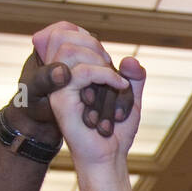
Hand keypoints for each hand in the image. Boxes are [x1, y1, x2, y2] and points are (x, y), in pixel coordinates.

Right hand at [7, 22, 130, 143]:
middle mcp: (59, 78)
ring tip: (115, 80)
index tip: (108, 58)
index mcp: (68, 73)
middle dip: (94, 46)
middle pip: (64, 37)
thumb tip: (130, 59)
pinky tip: (120, 87)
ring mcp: (58, 88)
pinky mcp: (62, 100)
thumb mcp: (130, 99)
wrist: (109, 157)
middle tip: (112, 69)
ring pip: (69, 50)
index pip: (63, 34)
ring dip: (99, 60)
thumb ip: (133, 77)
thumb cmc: (115, 131)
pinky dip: (107, 75)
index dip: (86, 35)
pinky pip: (81, 72)